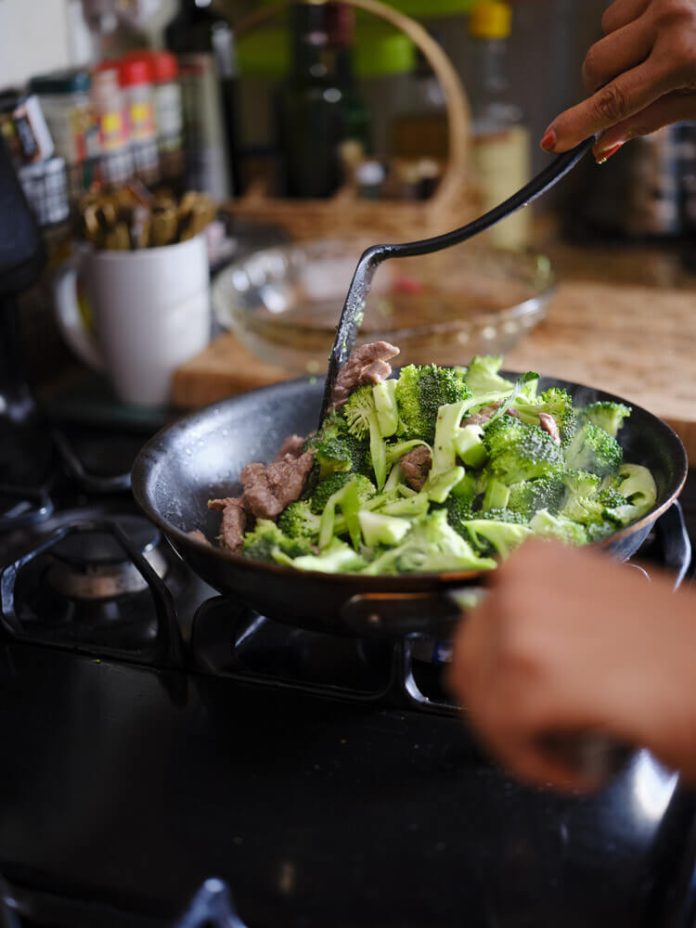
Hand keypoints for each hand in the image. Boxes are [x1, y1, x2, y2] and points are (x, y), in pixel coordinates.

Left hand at [448, 538, 695, 791]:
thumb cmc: (681, 649)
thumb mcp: (599, 607)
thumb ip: (548, 618)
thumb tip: (507, 653)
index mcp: (533, 560)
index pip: (479, 629)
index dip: (499, 677)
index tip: (528, 707)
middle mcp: (518, 584)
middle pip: (471, 665)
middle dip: (503, 712)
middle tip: (543, 738)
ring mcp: (521, 628)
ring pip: (484, 704)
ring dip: (523, 741)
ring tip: (573, 754)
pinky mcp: (532, 680)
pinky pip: (508, 738)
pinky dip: (540, 767)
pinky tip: (585, 769)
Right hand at [540, 0, 695, 161]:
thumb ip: (649, 119)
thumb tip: (603, 144)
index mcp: (683, 57)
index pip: (614, 101)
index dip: (578, 124)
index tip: (552, 140)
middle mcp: (670, 17)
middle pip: (595, 64)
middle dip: (598, 87)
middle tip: (622, 99)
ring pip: (606, 31)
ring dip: (620, 50)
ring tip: (657, 55)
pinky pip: (623, 6)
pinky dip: (633, 24)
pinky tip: (662, 29)